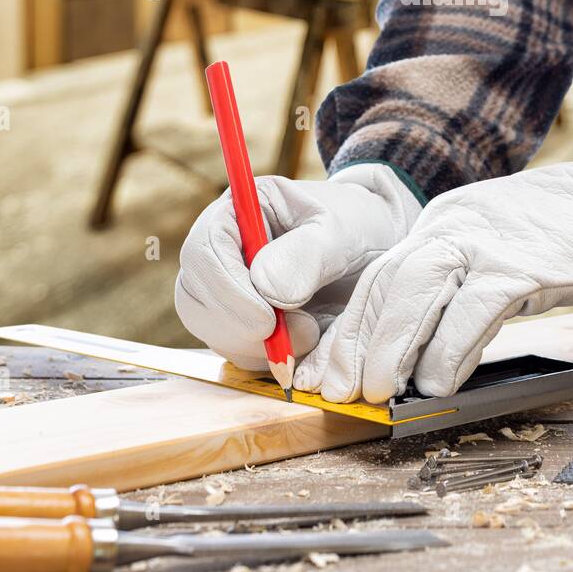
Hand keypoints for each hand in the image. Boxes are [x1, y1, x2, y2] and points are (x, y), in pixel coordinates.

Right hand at [175, 164, 421, 372]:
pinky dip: (270, 359)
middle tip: (302, 333)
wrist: (376, 248)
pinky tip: (307, 344)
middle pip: (196, 299)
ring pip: (215, 332)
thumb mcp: (343, 229)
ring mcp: (226, 291)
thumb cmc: (355, 226)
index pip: (204, 252)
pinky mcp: (241, 325)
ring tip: (314, 332)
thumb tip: (265, 287)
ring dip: (260, 348)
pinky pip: (239, 353)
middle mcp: (221, 252)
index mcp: (238, 212)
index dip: (226, 291)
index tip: (266, 319)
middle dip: (243, 328)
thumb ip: (308, 252)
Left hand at [299, 105, 572, 402]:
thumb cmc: (569, 235)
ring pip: (415, 290)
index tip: (328, 371)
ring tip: (378, 392)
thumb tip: (428, 365)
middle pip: (386, 282)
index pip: (380, 277)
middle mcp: (453, 224)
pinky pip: (473, 309)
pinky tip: (439, 384)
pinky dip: (450, 350)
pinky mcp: (523, 261)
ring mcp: (486, 240)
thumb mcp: (499, 259)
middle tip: (338, 391)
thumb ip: (462, 300)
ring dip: (389, 346)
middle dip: (355, 341)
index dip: (351, 328)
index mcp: (443, 223)